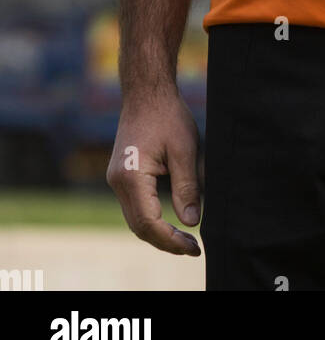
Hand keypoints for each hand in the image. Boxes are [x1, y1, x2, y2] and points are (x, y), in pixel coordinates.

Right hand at [106, 87, 203, 254]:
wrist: (146, 91)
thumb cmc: (167, 115)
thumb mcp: (185, 150)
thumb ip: (188, 187)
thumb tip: (192, 222)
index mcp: (131, 176)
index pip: (149, 222)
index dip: (171, 240)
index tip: (194, 246)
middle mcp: (117, 182)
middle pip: (139, 227)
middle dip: (166, 242)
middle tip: (193, 248)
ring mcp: (116, 180)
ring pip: (135, 220)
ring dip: (158, 233)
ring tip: (186, 240)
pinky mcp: (122, 176)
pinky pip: (135, 207)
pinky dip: (151, 219)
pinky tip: (171, 221)